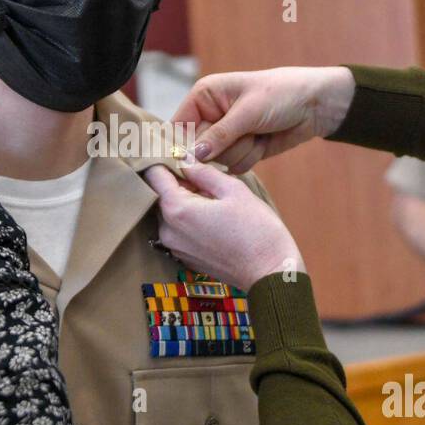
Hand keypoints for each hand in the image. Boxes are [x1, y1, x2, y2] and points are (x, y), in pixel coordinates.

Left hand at [143, 162, 303, 290]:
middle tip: (201, 172)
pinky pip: (178, 231)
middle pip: (159, 194)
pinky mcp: (184, 258)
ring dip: (183, 200)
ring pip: (169, 213)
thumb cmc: (257, 230)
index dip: (163, 159)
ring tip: (211, 196)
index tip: (175, 151)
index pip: (154, 175)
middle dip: (176, 181)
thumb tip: (184, 158)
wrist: (270, 273)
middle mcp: (167, 231)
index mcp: (177, 209)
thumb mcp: (233, 190)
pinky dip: (189, 219)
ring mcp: (174, 248)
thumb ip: (203, 172)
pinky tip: (213, 217)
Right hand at [173, 66, 354, 173]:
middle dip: (222, 147)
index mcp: (203, 96)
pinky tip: (263, 142)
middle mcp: (209, 116)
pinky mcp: (240, 150)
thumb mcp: (248, 112)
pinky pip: (234, 166)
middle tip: (246, 132)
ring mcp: (225, 135)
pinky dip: (250, 157)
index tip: (196, 157)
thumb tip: (192, 157)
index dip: (182, 145)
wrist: (316, 105)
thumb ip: (218, 135)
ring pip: (217, 161)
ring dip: (240, 152)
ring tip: (258, 133)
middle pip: (196, 150)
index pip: (178, 127)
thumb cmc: (281, 94)